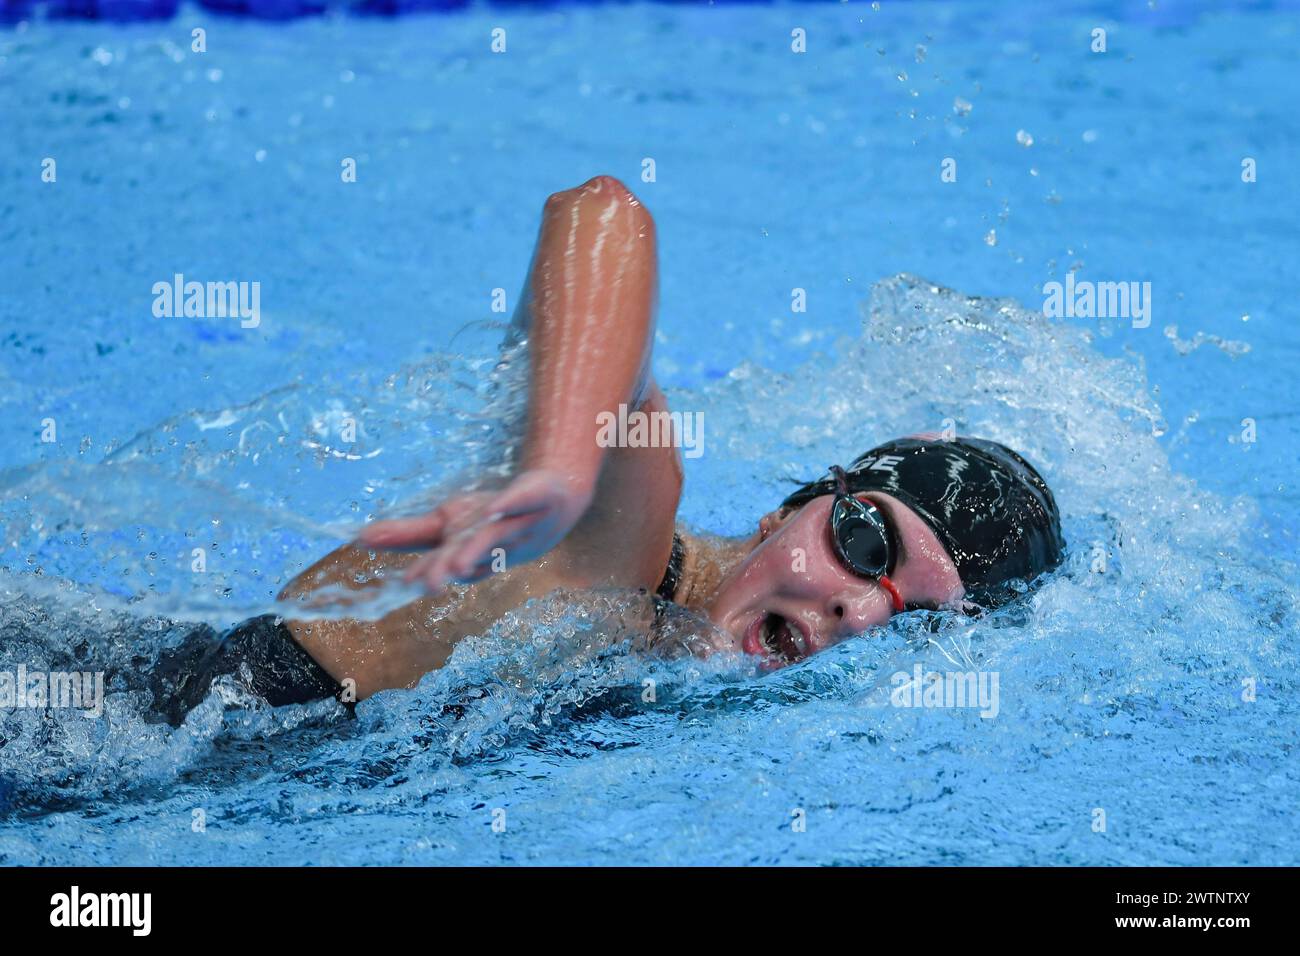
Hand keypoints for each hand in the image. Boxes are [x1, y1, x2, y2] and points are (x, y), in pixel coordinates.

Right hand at [357, 469, 591, 592]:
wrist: (552, 503)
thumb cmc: (493, 521)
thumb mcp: (447, 524)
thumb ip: (406, 534)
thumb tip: (357, 540)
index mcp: (468, 552)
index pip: (443, 562)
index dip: (427, 573)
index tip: (406, 584)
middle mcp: (493, 544)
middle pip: (469, 556)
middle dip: (450, 568)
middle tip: (429, 584)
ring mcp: (519, 523)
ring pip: (495, 537)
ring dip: (476, 550)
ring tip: (457, 563)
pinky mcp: (538, 497)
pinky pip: (524, 498)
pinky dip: (510, 502)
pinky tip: (494, 505)